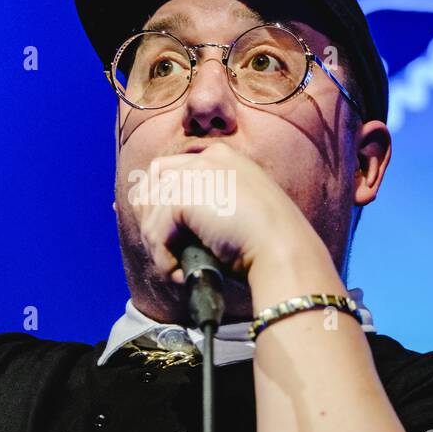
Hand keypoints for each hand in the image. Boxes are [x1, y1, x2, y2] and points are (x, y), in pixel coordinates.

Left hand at [131, 141, 323, 285]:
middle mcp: (208, 158)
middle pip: (153, 181)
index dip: (155, 199)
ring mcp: (197, 173)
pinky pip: (155, 229)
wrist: (283, 251)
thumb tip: (163, 221)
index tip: (151, 228)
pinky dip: (162, 256)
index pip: (170, 169)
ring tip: (177, 268)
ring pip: (150, 207)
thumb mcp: (236, 214)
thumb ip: (205, 207)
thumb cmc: (268, 244)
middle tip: (164, 252)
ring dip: (157, 244)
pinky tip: (180, 272)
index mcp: (223, 159)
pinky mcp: (186, 195)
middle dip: (149, 217)